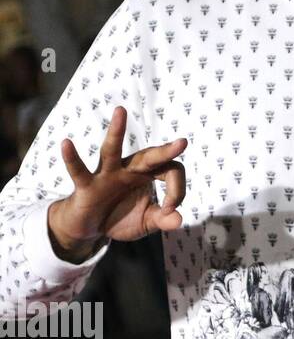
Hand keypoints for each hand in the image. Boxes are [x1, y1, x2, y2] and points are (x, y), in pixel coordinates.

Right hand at [47, 105, 187, 260]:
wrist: (90, 228)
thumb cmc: (121, 217)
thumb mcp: (146, 221)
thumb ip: (162, 220)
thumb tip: (179, 221)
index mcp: (147, 174)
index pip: (171, 172)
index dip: (177, 191)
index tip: (170, 210)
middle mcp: (128, 169)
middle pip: (149, 156)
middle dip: (165, 151)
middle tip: (183, 143)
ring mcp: (106, 174)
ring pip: (112, 150)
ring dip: (117, 131)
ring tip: (120, 111)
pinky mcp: (86, 185)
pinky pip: (79, 170)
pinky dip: (72, 158)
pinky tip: (66, 143)